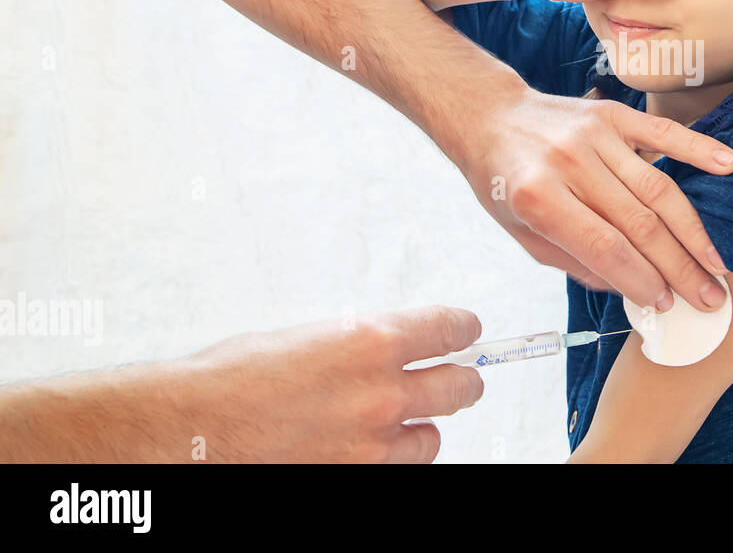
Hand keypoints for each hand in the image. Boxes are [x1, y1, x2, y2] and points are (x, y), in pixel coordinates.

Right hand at [174, 305, 483, 462]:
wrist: (193, 428)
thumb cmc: (234, 378)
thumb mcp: (307, 337)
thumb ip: (357, 343)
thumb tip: (385, 347)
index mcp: (370, 340)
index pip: (450, 329)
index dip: (463, 330)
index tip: (466, 332)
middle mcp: (382, 391)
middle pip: (461, 386)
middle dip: (461, 379)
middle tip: (458, 377)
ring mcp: (372, 441)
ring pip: (434, 436)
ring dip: (424, 425)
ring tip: (407, 419)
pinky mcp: (357, 475)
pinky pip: (399, 468)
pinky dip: (393, 458)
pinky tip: (375, 447)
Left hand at [457, 82, 732, 313]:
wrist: (490, 118)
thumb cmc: (503, 184)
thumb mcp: (522, 234)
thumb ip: (575, 262)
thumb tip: (632, 290)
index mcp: (537, 197)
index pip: (606, 247)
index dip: (642, 280)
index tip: (667, 305)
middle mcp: (569, 162)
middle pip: (639, 223)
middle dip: (678, 267)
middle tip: (708, 297)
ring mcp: (594, 135)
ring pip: (657, 188)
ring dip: (692, 231)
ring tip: (716, 265)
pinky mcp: (613, 114)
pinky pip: (663, 133)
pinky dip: (698, 148)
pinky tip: (728, 166)